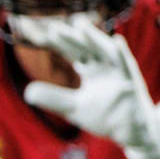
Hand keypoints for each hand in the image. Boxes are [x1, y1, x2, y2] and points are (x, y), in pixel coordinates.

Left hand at [17, 14, 158, 148]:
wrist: (131, 132)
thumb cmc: (106, 116)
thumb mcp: (74, 108)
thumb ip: (54, 99)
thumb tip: (27, 93)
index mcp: (92, 71)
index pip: (75, 53)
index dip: (62, 43)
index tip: (48, 32)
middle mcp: (105, 67)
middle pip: (86, 49)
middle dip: (72, 37)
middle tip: (56, 26)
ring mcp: (119, 73)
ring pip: (106, 52)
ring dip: (94, 39)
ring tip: (81, 26)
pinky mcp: (132, 83)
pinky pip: (127, 66)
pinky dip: (122, 54)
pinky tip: (117, 41)